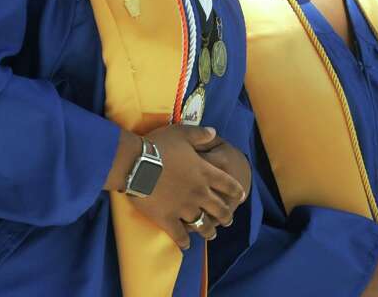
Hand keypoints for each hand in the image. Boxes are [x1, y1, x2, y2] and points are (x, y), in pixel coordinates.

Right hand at [127, 124, 247, 249]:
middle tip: (228, 220)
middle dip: (226, 216)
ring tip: (211, 235)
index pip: (228, 184)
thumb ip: (200, 134)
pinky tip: (186, 245)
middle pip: (219, 208)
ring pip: (202, 224)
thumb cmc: (159, 146)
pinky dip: (184, 241)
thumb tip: (214, 132)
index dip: (236, 191)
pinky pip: (179, 234)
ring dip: (209, 231)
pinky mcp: (167, 219)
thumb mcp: (182, 133)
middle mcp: (199, 192)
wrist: (136, 163)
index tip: (241, 197)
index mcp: (205, 173)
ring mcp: (184, 207)